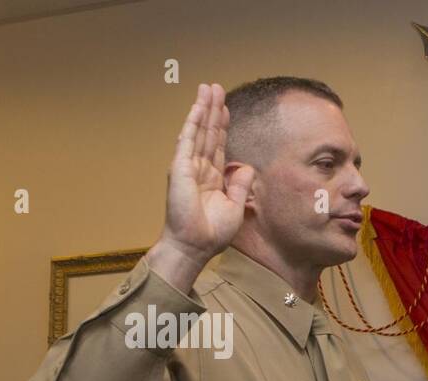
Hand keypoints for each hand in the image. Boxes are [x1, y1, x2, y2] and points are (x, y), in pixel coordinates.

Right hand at [148, 83, 255, 292]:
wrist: (195, 245)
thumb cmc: (212, 233)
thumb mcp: (235, 206)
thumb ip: (241, 184)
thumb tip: (247, 166)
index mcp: (212, 178)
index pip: (218, 146)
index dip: (222, 126)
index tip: (226, 108)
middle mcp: (200, 169)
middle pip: (208, 133)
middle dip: (213, 110)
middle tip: (215, 87)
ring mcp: (188, 166)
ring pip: (198, 131)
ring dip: (203, 109)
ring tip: (208, 88)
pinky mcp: (180, 167)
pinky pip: (188, 140)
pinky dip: (193, 122)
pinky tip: (197, 107)